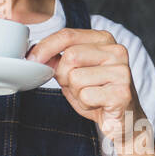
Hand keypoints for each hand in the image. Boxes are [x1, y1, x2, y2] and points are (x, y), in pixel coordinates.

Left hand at [28, 28, 140, 143]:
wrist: (123, 120)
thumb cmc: (97, 94)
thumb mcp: (74, 73)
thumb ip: (58, 60)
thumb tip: (35, 54)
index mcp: (104, 39)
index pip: (68, 35)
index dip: (45, 47)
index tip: (31, 60)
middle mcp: (116, 51)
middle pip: (70, 56)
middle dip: (64, 76)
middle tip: (75, 87)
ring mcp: (122, 71)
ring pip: (76, 78)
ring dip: (76, 93)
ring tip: (90, 97)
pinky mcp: (122, 92)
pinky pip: (86, 96)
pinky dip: (85, 105)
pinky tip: (98, 105)